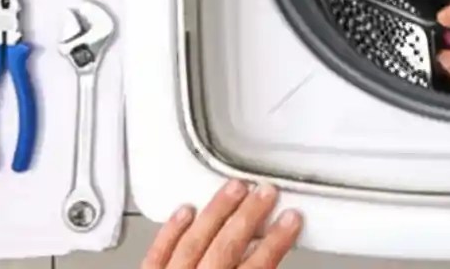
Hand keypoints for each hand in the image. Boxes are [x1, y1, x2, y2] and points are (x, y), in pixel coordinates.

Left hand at [142, 180, 301, 268]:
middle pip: (226, 246)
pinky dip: (172, 230)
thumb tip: (271, 254)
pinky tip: (185, 210)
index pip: (258, 266)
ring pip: (194, 241)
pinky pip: (158, 253)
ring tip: (234, 188)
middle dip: (249, 216)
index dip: (277, 240)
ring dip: (216, 212)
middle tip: (266, 192)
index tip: (292, 219)